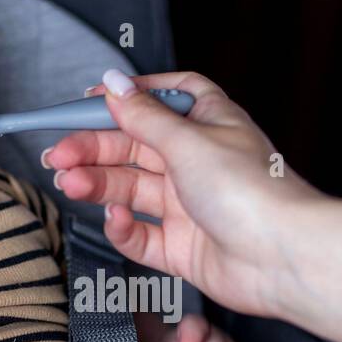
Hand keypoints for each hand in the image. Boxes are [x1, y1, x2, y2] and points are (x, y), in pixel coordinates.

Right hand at [46, 69, 320, 320]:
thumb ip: (144, 116)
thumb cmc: (252, 192)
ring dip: (98, 184)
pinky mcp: (183, 247)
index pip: (160, 99)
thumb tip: (116, 84)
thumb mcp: (188, 140)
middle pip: (134, 146)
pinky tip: (115, 218)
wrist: (284, 257)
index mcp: (208, 124)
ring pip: (131, 189)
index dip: (125, 98)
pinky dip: (123, 227)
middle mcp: (198, 162)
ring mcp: (189, 206)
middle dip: (93, 148)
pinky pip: (141, 235)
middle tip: (58, 154)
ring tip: (70, 182)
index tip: (88, 101)